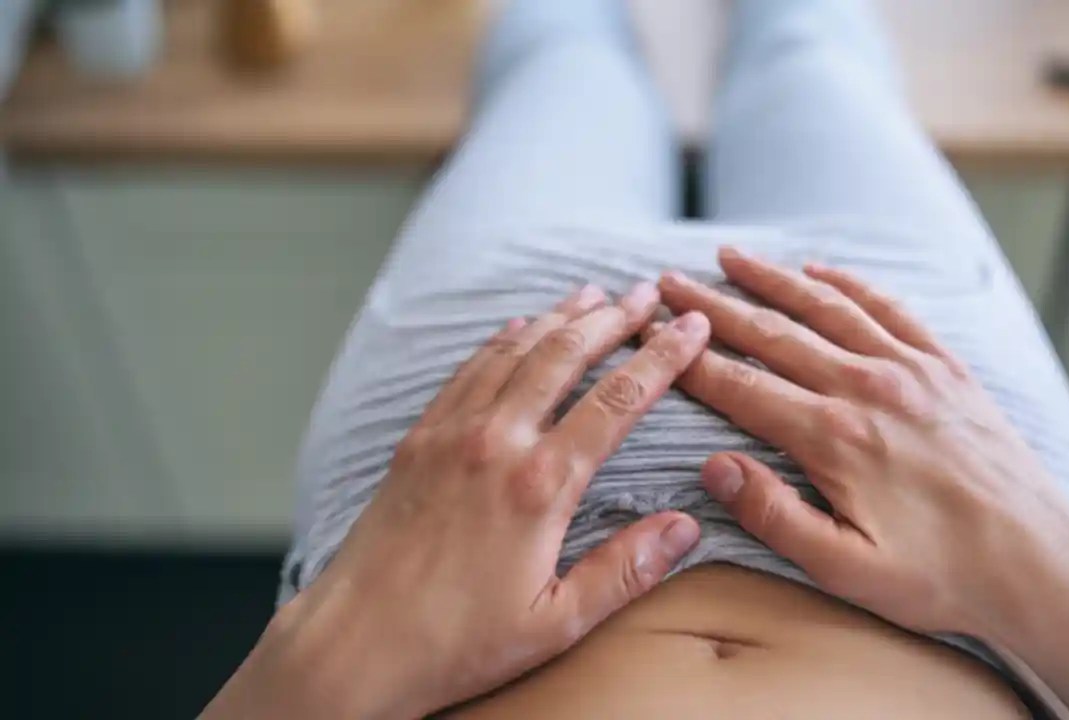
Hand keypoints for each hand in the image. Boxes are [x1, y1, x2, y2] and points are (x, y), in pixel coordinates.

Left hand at [204, 284, 709, 719]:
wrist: (356, 642)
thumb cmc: (458, 642)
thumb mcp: (557, 622)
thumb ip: (626, 570)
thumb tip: (686, 528)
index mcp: (540, 485)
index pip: (617, 401)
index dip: (662, 357)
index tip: (692, 327)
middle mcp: (495, 443)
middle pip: (565, 356)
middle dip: (613, 319)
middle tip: (647, 293)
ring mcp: (451, 434)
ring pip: (515, 352)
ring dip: (559, 318)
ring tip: (593, 294)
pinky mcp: (418, 440)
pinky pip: (467, 371)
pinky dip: (501, 341)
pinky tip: (519, 328)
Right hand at [658, 248, 1068, 639]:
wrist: (1040, 562)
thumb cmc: (941, 577)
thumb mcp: (847, 570)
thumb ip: (775, 516)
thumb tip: (714, 466)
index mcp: (835, 438)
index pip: (740, 386)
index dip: (687, 359)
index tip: (649, 333)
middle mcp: (868, 388)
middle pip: (772, 334)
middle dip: (713, 307)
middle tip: (668, 281)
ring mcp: (910, 370)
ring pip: (826, 308)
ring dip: (773, 279)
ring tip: (730, 258)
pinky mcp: (946, 368)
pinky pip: (888, 309)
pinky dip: (849, 284)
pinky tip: (821, 270)